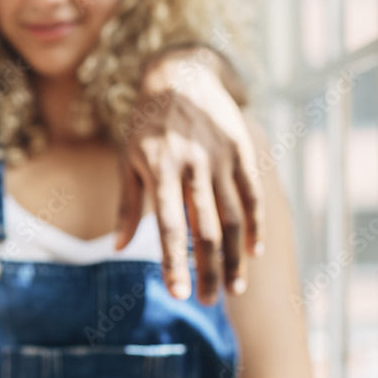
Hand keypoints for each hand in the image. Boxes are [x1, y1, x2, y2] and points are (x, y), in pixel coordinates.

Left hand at [118, 48, 262, 304]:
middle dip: (209, 271)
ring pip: (235, 217)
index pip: (171, 229)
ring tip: (235, 287)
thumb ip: (128, 206)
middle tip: (211, 302)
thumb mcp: (127, 161)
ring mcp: (222, 159)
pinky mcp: (243, 152)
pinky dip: (256, 226)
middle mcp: (194, 168)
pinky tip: (255, 252)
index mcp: (162, 172)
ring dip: (236, 257)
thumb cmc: (146, 125)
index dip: (175, 264)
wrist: (180, 76)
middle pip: (208, 230)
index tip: (179, 294)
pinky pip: (254, 195)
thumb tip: (120, 249)